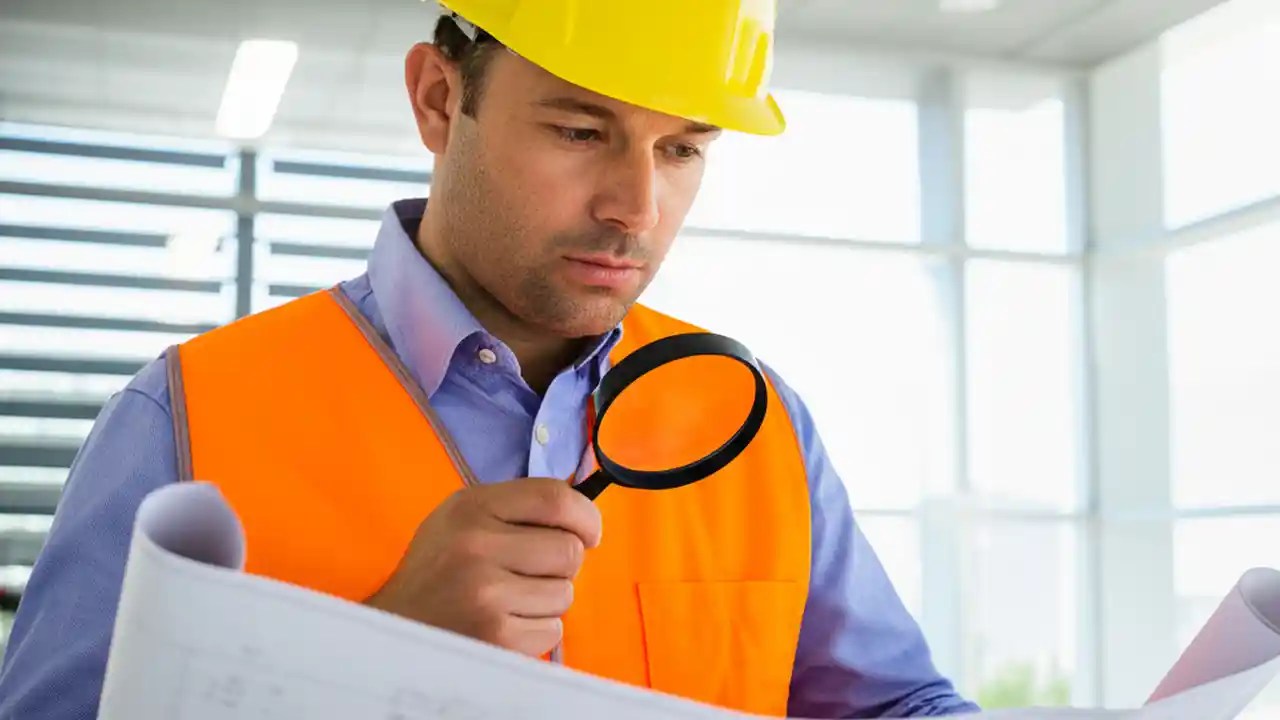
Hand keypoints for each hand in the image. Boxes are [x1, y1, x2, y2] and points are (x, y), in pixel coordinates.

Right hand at [365, 477, 601, 656]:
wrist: (396, 627)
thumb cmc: (438, 569)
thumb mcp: (462, 518)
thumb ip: (517, 508)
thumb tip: (584, 514)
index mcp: (471, 507)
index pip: (555, 498)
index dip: (586, 516)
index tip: (590, 533)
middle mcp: (477, 546)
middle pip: (569, 549)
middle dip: (563, 564)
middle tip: (533, 572)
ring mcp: (486, 595)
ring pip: (565, 593)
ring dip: (548, 599)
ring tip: (511, 599)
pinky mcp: (495, 637)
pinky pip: (552, 630)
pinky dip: (537, 629)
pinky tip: (505, 623)